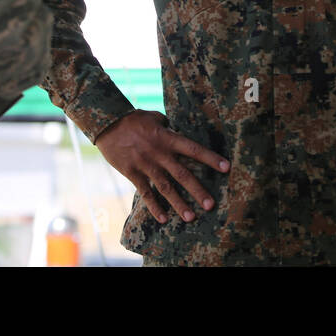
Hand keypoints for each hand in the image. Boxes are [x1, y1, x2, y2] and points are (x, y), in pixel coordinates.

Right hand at [96, 110, 229, 223]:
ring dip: (178, 203)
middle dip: (197, 190)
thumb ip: (169, 127)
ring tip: (191, 217)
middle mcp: (159, 153)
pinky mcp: (132, 173)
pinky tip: (163, 219)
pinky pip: (145, 193)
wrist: (108, 124)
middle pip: (182, 174)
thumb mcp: (155, 117)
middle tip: (211, 205)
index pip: (194, 149)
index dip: (210, 158)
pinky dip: (154, 207)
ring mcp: (146, 165)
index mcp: (167, 138)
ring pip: (165, 187)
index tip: (227, 168)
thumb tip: (179, 132)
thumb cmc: (133, 119)